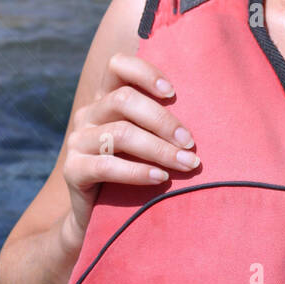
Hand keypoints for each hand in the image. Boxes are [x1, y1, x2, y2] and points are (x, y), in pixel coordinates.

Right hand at [60, 53, 198, 252]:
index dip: (144, 72)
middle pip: (123, 100)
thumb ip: (161, 123)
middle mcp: (88, 114)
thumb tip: (212, 111)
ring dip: (159, 149)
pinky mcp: (73, 169)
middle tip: (190, 143)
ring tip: (187, 164)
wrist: (99, 218)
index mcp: (105, 99)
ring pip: (121, 133)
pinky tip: (161, 178)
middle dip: (163, 120)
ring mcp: (77, 141)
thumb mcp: (146, 140)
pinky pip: (107, 165)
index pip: (117, 66)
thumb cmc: (135, 171)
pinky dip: (138, 171)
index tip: (172, 92)